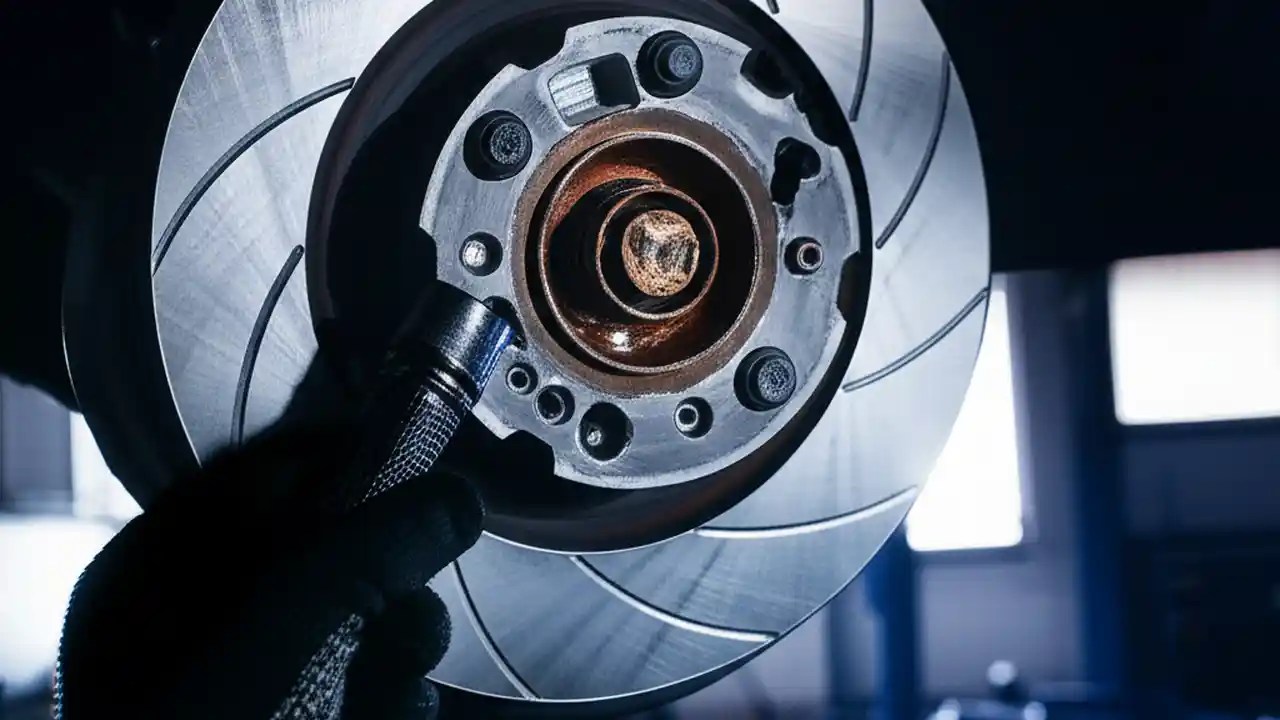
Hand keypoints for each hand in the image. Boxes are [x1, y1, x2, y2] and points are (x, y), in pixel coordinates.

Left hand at [55, 428, 482, 719]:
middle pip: (326, 552)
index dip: (346, 455)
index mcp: (156, 578)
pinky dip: (388, 700)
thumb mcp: (286, 637)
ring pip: (358, 624)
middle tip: (406, 604)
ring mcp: (253, 685)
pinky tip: (383, 719)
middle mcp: (197, 625)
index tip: (427, 448)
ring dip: (393, 651)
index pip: (263, 475)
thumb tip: (458, 493)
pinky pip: (369, 683)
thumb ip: (371, 549)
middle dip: (383, 578)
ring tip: (390, 688)